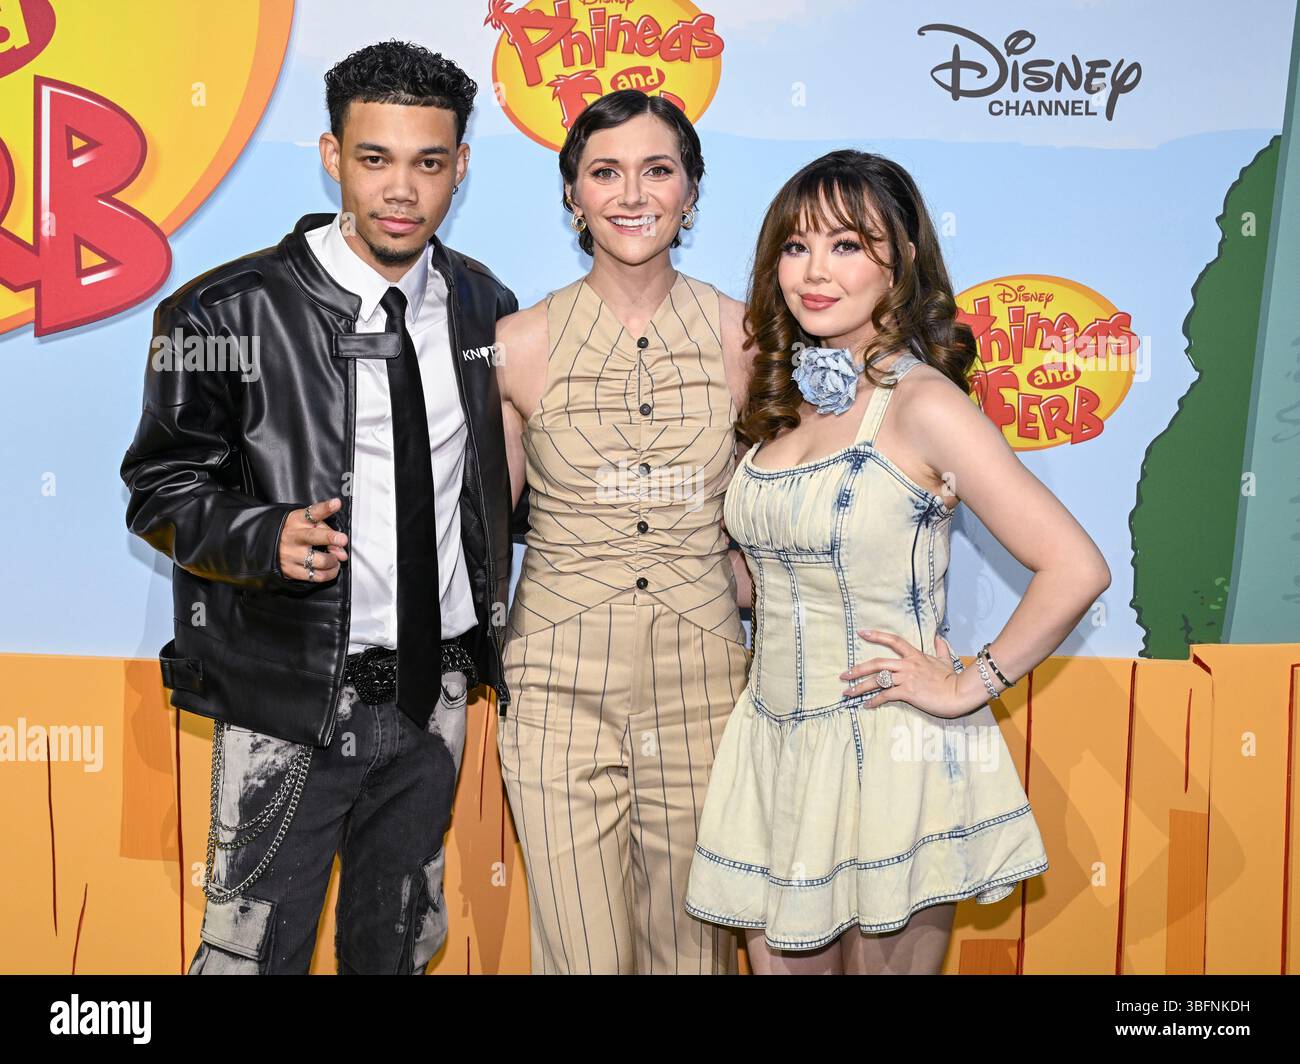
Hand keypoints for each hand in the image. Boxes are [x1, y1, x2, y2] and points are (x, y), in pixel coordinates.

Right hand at [279, 497, 347, 582]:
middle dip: (330, 537)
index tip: (336, 504)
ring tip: (335, 559)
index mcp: (298, 520)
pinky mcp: (292, 570)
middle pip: (313, 537)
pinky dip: (328, 574)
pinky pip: (316, 576)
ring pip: (319, 561)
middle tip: (342, 540)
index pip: (313, 512)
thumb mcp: (304, 523)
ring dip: (333, 561)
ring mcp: (292, 555)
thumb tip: (342, 550)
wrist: (265, 545)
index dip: (326, 508)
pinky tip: (331, 569)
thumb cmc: (292, 532)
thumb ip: (326, 531)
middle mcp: (294, 537)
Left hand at [839, 629, 977, 718]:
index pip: (893, 641)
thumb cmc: (952, 678)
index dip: (876, 635)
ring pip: (878, 680)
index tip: (861, 633)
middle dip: (858, 669)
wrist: (959, 692)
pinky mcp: (908, 692)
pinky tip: (867, 705)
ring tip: (848, 693)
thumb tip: (939, 637)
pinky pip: (886, 695)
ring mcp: (907, 678)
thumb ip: (940, 648)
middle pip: (877, 663)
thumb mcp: (945, 660)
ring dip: (860, 687)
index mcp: (914, 656)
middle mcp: (907, 665)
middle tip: (844, 675)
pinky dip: (874, 700)